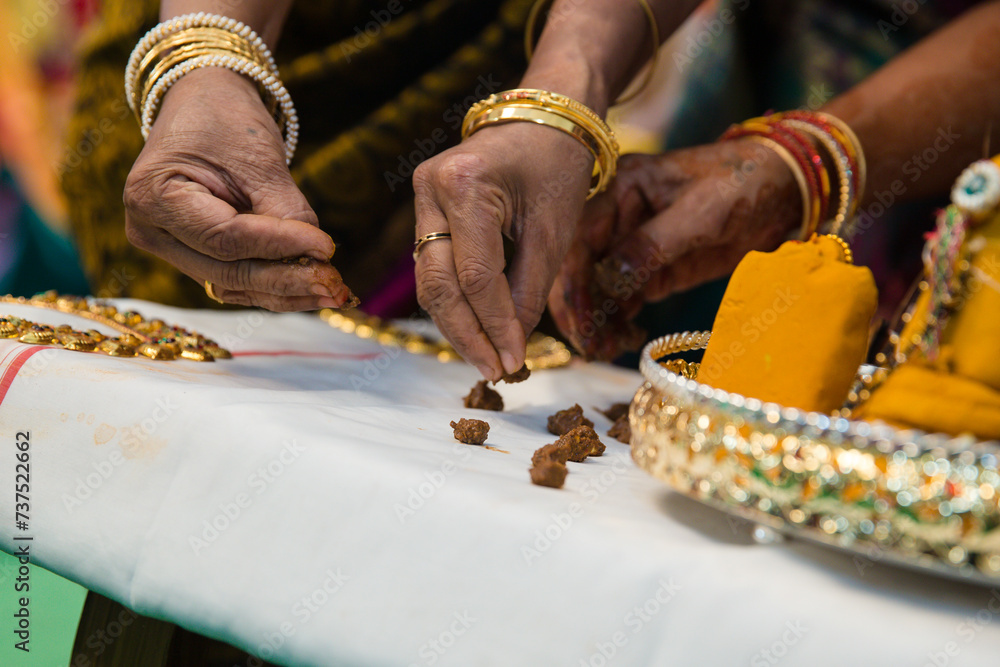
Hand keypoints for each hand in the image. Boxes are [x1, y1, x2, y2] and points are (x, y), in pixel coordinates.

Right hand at [123, 67, 355, 310]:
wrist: (203, 103)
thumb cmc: (226, 119)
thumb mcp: (259, 160)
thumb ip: (286, 212)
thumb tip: (318, 260)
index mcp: (153, 195)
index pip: (225, 238)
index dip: (280, 246)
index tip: (327, 247)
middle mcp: (150, 230)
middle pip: (227, 272)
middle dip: (287, 280)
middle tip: (336, 283)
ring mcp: (167, 247)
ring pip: (232, 285)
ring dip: (284, 292)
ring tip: (333, 291)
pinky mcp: (190, 256)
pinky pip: (233, 281)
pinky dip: (273, 286)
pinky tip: (312, 288)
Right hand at [412, 123, 592, 379]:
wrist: (545, 118)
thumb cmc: (558, 166)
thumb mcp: (554, 231)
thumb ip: (529, 291)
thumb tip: (512, 346)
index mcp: (466, 183)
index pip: (476, 276)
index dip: (495, 326)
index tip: (514, 363)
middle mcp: (430, 188)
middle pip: (438, 283)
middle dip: (467, 334)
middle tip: (494, 370)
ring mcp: (421, 197)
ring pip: (429, 281)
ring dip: (457, 324)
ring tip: (487, 358)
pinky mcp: (425, 209)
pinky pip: (433, 267)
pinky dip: (455, 301)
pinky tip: (476, 330)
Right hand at [548, 138, 801, 359]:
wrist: (783, 188)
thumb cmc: (743, 183)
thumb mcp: (701, 211)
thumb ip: (654, 243)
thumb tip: (612, 278)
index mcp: (620, 187)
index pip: (580, 237)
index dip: (573, 280)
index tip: (581, 318)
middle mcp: (616, 216)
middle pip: (579, 267)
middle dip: (578, 307)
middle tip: (588, 344)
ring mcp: (631, 244)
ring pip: (597, 288)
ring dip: (596, 321)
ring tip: (606, 350)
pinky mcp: (650, 269)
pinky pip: (622, 300)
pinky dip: (617, 322)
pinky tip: (623, 340)